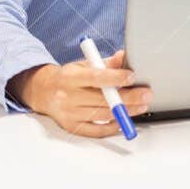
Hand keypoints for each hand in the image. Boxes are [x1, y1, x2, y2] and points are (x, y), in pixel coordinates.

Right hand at [16, 51, 152, 137]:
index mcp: (71, 77)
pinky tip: (124, 121)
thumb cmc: (68, 77)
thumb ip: (105, 63)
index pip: (95, 78)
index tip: (132, 76)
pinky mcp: (71, 127)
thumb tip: (124, 57)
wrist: (43, 91)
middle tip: (146, 95)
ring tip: (141, 106)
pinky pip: (96, 131)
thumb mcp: (84, 64)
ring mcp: (69, 114)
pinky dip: (112, 127)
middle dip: (128, 98)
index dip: (115, 78)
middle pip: (102, 100)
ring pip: (101, 116)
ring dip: (125, 112)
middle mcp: (68, 96)